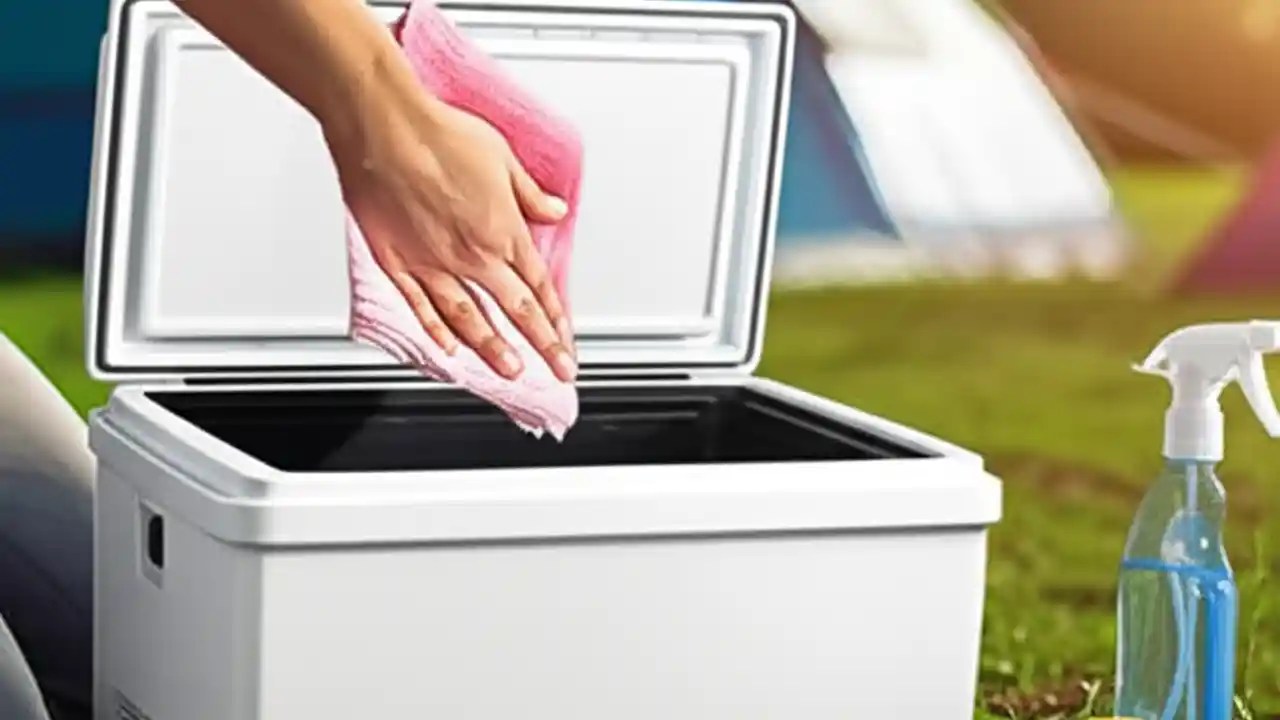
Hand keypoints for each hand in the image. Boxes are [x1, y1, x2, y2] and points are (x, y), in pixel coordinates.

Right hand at [326, 86, 576, 381]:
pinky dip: (436, 330)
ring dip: (493, 349)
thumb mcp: (503, 158)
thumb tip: (556, 212)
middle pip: (514, 310)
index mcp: (502, 231)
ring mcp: (432, 264)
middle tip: (556, 371)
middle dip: (540, 346)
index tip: (567, 342)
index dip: (557, 318)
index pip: (539, 286)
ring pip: (470, 318)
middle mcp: (471, 255)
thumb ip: (530, 194)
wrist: (383, 126)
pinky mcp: (397, 261)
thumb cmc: (439, 134)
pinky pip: (421, 305)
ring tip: (509, 372)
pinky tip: (449, 348)